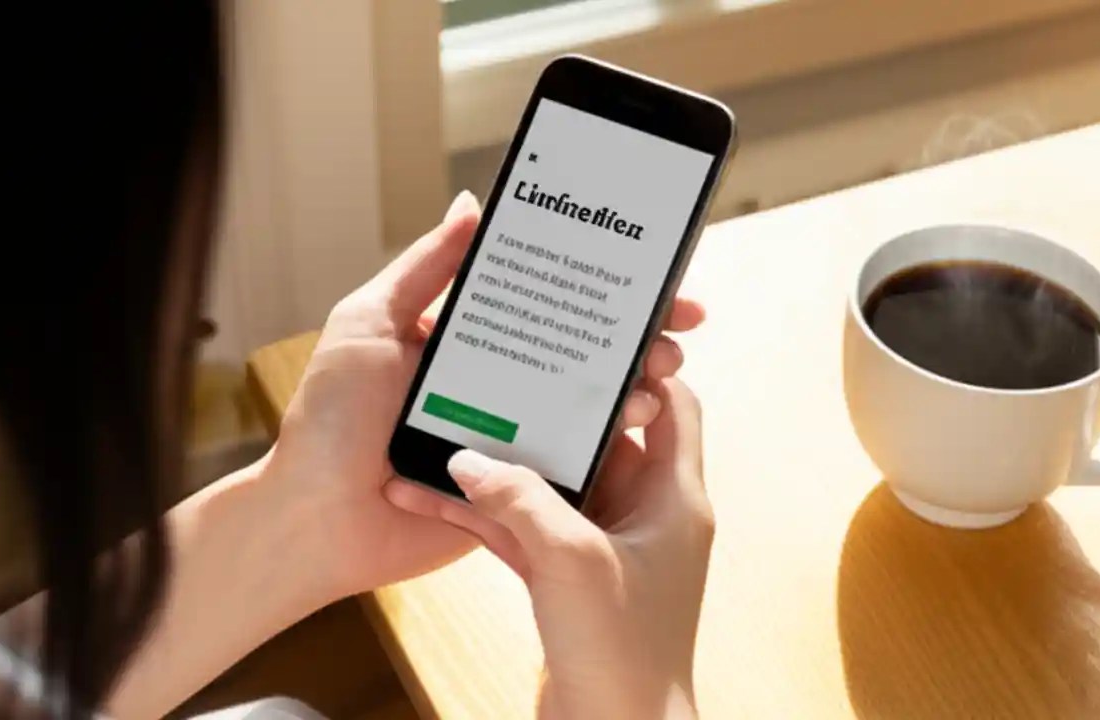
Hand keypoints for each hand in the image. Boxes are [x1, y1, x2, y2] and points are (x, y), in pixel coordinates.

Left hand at [261, 192, 706, 597]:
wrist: (314, 521)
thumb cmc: (328, 422)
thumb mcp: (368, 325)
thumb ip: (423, 268)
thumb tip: (473, 205)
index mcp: (465, 338)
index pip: (546, 301)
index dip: (599, 287)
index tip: (651, 277)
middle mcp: (496, 381)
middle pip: (582, 350)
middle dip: (638, 338)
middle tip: (675, 334)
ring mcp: (511, 433)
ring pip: (589, 404)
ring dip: (633, 386)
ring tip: (653, 379)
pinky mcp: (518, 485)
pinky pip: (573, 461)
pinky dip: (611, 442)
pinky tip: (635, 425)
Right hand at [387, 378, 713, 719]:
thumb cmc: (622, 652)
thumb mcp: (571, 559)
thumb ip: (521, 499)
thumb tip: (468, 457)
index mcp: (673, 498)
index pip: (672, 406)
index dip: (638, 372)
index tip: (588, 345)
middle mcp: (644, 516)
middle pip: (597, 441)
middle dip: (544, 415)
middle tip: (497, 375)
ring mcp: (604, 549)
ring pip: (549, 488)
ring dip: (498, 469)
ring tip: (440, 435)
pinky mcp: (567, 581)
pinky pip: (523, 531)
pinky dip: (482, 517)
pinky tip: (427, 499)